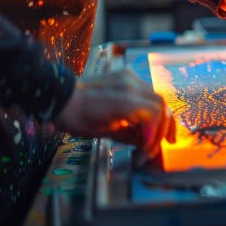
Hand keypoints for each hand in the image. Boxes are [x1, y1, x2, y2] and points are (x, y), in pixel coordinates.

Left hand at [55, 69, 176, 156]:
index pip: (155, 116)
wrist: (59, 96)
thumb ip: (131, 137)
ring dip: (162, 116)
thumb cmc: (77, 118)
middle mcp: (131, 85)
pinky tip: (149, 119)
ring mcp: (129, 77)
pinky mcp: (126, 75)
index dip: (155, 135)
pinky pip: (147, 91)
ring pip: (157, 97)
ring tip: (162, 132)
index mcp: (126, 101)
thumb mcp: (105, 133)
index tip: (148, 150)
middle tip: (167, 142)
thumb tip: (146, 146)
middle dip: (165, 126)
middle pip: (161, 105)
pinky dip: (152, 106)